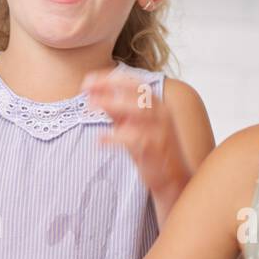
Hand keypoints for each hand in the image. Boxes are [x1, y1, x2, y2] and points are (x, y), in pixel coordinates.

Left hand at [83, 71, 188, 197]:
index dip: (110, 78)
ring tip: (90, 106)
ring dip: (111, 104)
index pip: (134, 82)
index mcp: (156, 105)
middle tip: (84, 87)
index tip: (88, 80)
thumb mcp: (133, 126)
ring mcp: (160, 129)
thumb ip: (117, 112)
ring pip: (138, 109)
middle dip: (109, 85)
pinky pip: (134, 138)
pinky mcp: (155, 148)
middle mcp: (160, 113)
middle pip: (136, 91)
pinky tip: (99, 141)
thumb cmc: (152, 150)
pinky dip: (114, 137)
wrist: (174, 179)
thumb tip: (96, 96)